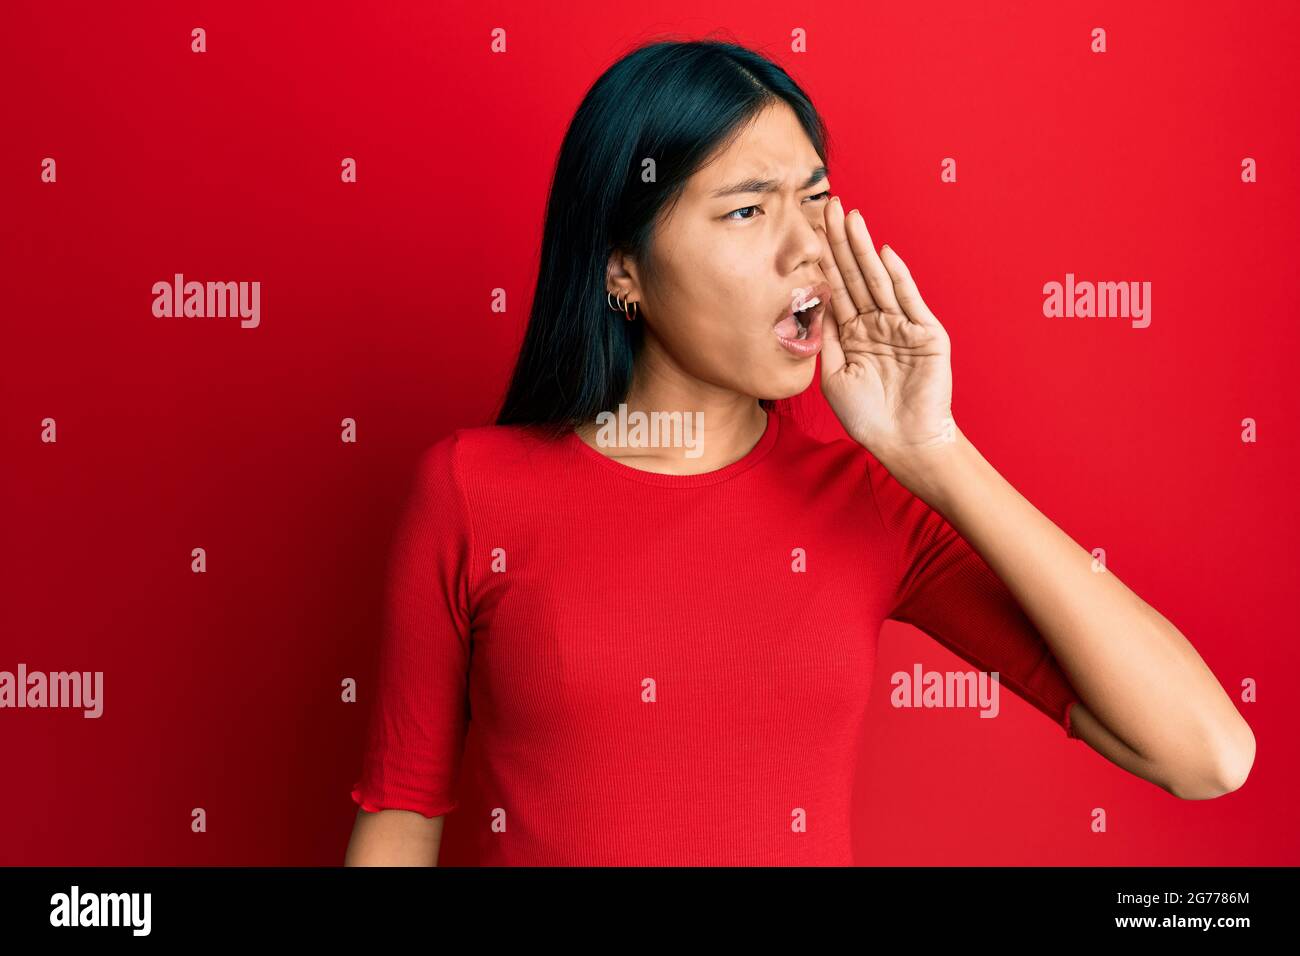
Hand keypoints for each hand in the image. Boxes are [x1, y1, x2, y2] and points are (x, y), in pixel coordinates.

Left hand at [815, 197, 957, 466]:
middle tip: (829, 205)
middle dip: (841, 242)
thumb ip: (824, 338)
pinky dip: (896, 275)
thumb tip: (808, 303)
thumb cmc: (869, 416)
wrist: (904, 441)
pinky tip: (883, 252)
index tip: (809, 230)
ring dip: (865, 249)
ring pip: (879, 280)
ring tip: (851, 218)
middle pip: (856, 275)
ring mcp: (902, 325)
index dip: (823, 260)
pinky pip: (908, 300)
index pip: (836, 288)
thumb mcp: (833, 375)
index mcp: (855, 333)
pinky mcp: (926, 333)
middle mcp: (877, 323)